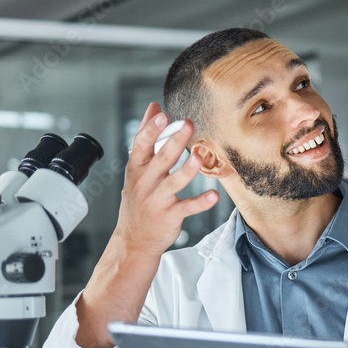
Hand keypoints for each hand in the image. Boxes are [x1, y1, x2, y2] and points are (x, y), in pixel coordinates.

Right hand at [113, 102, 217, 257]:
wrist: (134, 239)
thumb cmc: (138, 199)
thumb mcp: (136, 168)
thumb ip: (146, 138)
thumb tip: (153, 108)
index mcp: (137, 168)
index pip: (142, 145)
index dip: (151, 129)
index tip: (162, 115)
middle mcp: (145, 183)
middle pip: (161, 159)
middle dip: (174, 141)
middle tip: (187, 125)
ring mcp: (157, 200)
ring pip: (173, 183)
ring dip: (186, 171)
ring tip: (197, 157)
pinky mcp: (170, 216)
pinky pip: (187, 208)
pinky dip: (201, 202)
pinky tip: (213, 195)